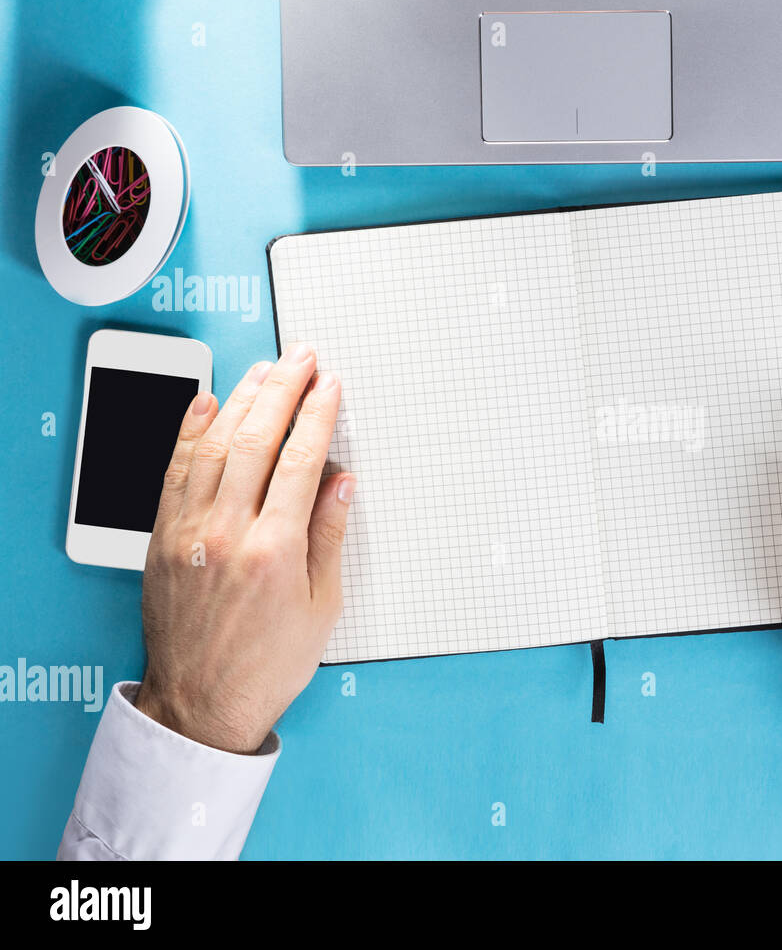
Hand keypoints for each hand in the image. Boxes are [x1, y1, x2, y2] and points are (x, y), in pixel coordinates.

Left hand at [135, 344, 353, 753]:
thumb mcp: (322, 606)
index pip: (301, 460)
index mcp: (275, 551)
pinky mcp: (162, 537)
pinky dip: (189, 430)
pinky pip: (173, 469)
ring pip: (213, 444)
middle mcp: (227, 533)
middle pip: (256, 439)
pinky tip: (206, 402)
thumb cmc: (267, 663)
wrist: (203, 702)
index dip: (319, 414)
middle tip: (301, 357)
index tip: (331, 386)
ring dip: (241, 399)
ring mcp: (188, 531)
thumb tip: (341, 482)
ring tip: (264, 370)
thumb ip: (331, 537)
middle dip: (283, 389)